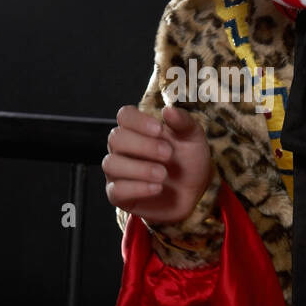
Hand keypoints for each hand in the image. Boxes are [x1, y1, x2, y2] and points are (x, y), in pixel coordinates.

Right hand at [103, 104, 212, 223]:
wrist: (195, 193)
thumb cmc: (188, 161)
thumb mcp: (193, 138)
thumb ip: (183, 123)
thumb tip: (169, 110)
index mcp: (137, 129)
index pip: (125, 116)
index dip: (139, 121)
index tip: (159, 129)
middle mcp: (122, 148)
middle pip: (116, 138)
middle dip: (142, 145)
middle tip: (168, 154)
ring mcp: (118, 172)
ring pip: (111, 164)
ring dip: (139, 168)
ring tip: (163, 174)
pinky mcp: (119, 195)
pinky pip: (116, 190)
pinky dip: (136, 188)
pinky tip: (157, 188)